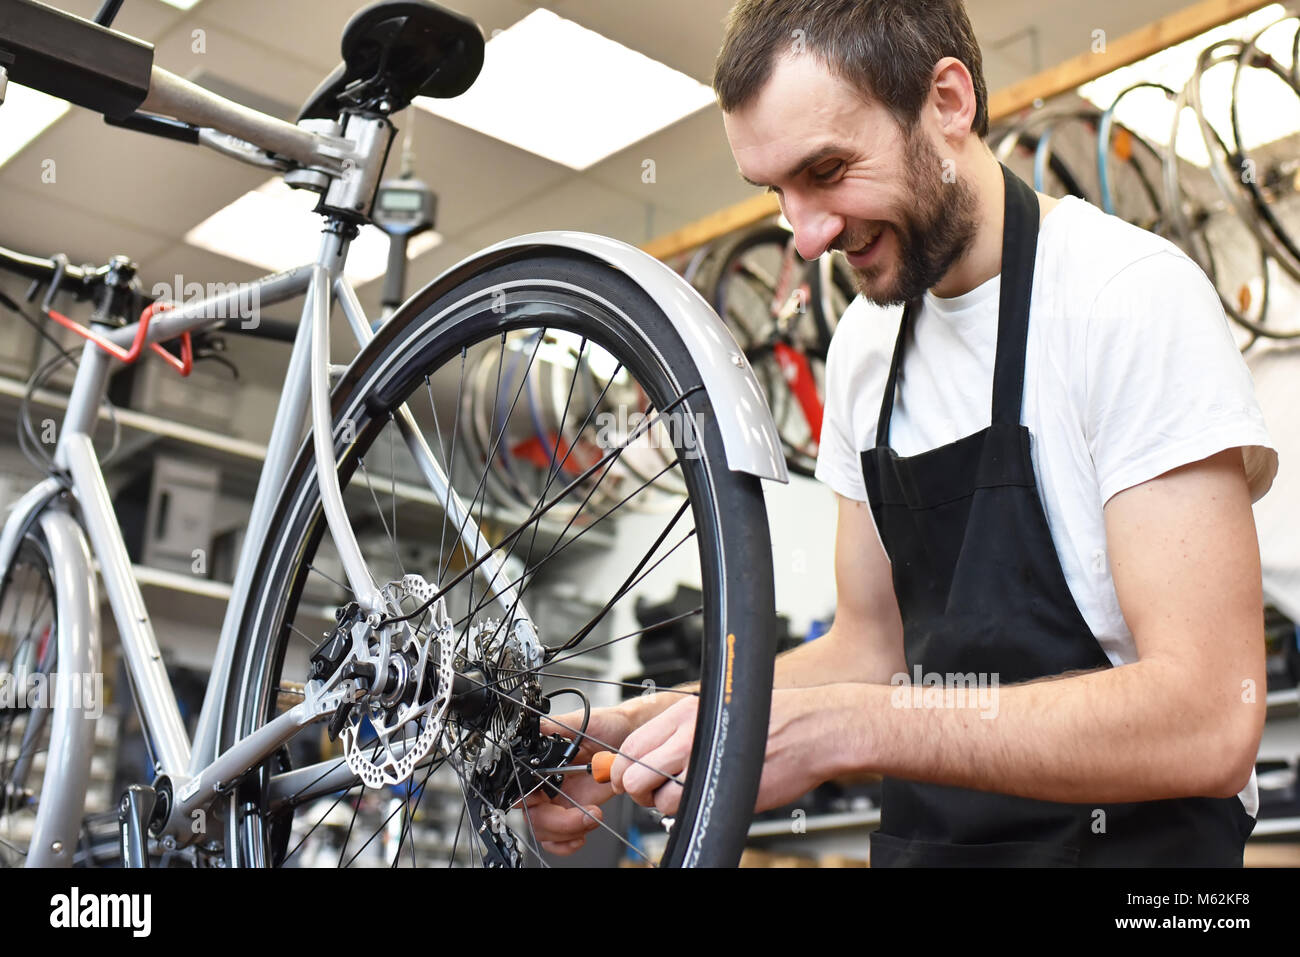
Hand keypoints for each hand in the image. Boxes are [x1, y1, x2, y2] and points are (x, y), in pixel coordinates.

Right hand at [517, 704, 636, 855]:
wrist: (632, 734)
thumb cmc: (609, 724)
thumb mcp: (581, 721)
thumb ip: (554, 726)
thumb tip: (536, 727)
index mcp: (542, 763)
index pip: (521, 788)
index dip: (530, 800)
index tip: (550, 803)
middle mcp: (548, 784)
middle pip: (534, 816)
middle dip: (559, 822)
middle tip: (586, 815)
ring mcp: (562, 800)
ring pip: (546, 831)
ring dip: (568, 832)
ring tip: (593, 818)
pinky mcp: (577, 812)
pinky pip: (560, 838)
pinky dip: (567, 843)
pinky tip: (582, 836)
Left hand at [611, 688, 835, 815]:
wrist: (814, 729)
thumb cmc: (774, 720)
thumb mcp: (719, 711)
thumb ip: (681, 733)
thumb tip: (648, 756)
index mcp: (684, 713)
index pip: (629, 745)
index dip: (624, 767)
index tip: (629, 776)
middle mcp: (686, 734)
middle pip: (632, 774)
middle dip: (638, 789)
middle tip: (656, 791)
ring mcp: (702, 761)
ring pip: (655, 797)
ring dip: (665, 804)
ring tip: (689, 793)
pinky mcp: (721, 786)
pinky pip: (685, 809)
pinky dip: (690, 811)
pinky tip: (708, 797)